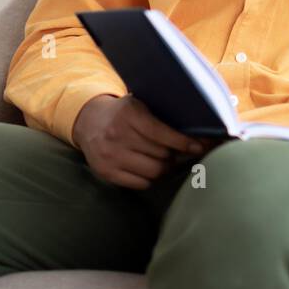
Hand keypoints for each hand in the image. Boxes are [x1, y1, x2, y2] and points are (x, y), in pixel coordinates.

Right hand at [73, 94, 210, 189]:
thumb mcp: (140, 105)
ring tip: (164, 160)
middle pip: (162, 155)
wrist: (88, 121)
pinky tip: (148, 168)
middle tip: (177, 152)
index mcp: (129, 114)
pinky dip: (150, 178)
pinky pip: (141, 184)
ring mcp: (110, 156)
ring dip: (164, 168)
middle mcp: (117, 135)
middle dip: (174, 155)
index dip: (184, 142)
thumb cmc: (124, 113)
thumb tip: (200, 134)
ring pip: (154, 171)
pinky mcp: (105, 172)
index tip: (199, 146)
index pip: (162, 134)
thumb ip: (163, 116)